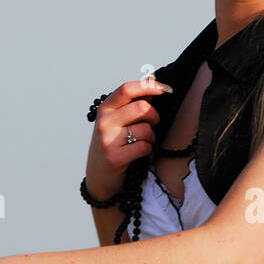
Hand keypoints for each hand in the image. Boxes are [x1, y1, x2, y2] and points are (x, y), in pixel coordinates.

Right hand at [86, 78, 172, 201]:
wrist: (98, 177)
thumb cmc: (112, 146)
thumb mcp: (116, 122)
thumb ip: (132, 105)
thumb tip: (153, 87)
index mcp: (105, 109)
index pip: (127, 89)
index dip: (149, 86)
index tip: (165, 89)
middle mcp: (104, 121)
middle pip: (142, 107)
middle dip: (154, 116)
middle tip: (153, 124)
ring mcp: (108, 140)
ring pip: (146, 129)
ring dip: (151, 137)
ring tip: (144, 142)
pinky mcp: (114, 157)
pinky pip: (144, 147)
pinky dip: (147, 150)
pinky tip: (140, 153)